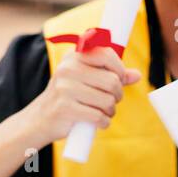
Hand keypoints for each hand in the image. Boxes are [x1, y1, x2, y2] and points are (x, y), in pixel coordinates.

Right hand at [24, 48, 141, 148]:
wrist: (40, 119)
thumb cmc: (69, 97)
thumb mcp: (88, 80)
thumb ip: (112, 75)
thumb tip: (137, 75)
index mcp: (74, 56)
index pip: (107, 54)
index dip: (120, 70)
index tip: (118, 80)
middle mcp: (68, 69)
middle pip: (112, 81)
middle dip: (117, 95)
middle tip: (111, 101)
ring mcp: (64, 88)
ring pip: (108, 101)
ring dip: (110, 111)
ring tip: (102, 111)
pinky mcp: (65, 108)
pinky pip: (98, 117)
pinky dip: (103, 122)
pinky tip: (97, 122)